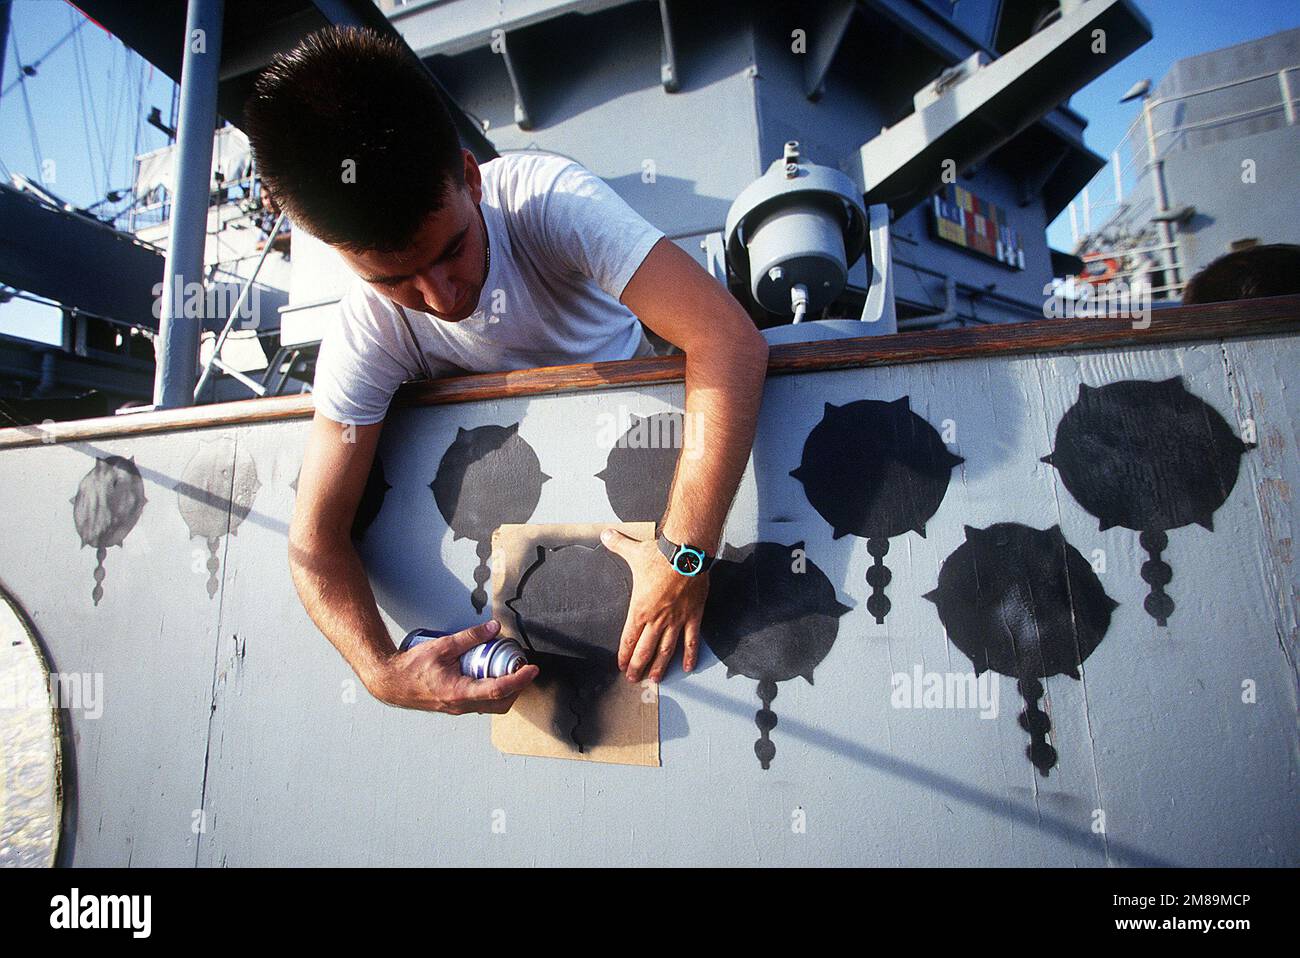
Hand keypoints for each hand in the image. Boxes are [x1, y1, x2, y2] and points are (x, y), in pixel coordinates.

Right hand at [371, 620, 538, 713]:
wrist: (391, 683)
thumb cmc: (411, 668)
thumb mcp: (443, 646)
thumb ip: (470, 637)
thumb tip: (493, 628)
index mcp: (459, 692)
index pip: (498, 689)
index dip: (519, 680)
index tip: (531, 670)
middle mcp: (461, 705)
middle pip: (501, 704)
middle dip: (517, 688)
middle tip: (523, 670)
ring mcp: (459, 708)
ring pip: (492, 706)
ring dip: (505, 691)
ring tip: (508, 671)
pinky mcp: (455, 706)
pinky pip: (481, 703)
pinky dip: (492, 692)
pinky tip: (488, 675)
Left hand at [600, 528, 708, 683]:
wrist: (687, 553)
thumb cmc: (659, 555)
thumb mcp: (634, 551)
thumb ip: (618, 545)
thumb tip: (604, 534)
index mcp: (640, 609)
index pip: (629, 639)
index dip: (625, 655)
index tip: (622, 666)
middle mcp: (657, 620)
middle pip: (645, 650)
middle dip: (638, 667)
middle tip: (634, 679)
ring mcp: (676, 620)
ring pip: (666, 650)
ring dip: (659, 667)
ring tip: (655, 679)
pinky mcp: (693, 616)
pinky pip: (691, 640)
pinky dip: (689, 655)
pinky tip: (686, 667)